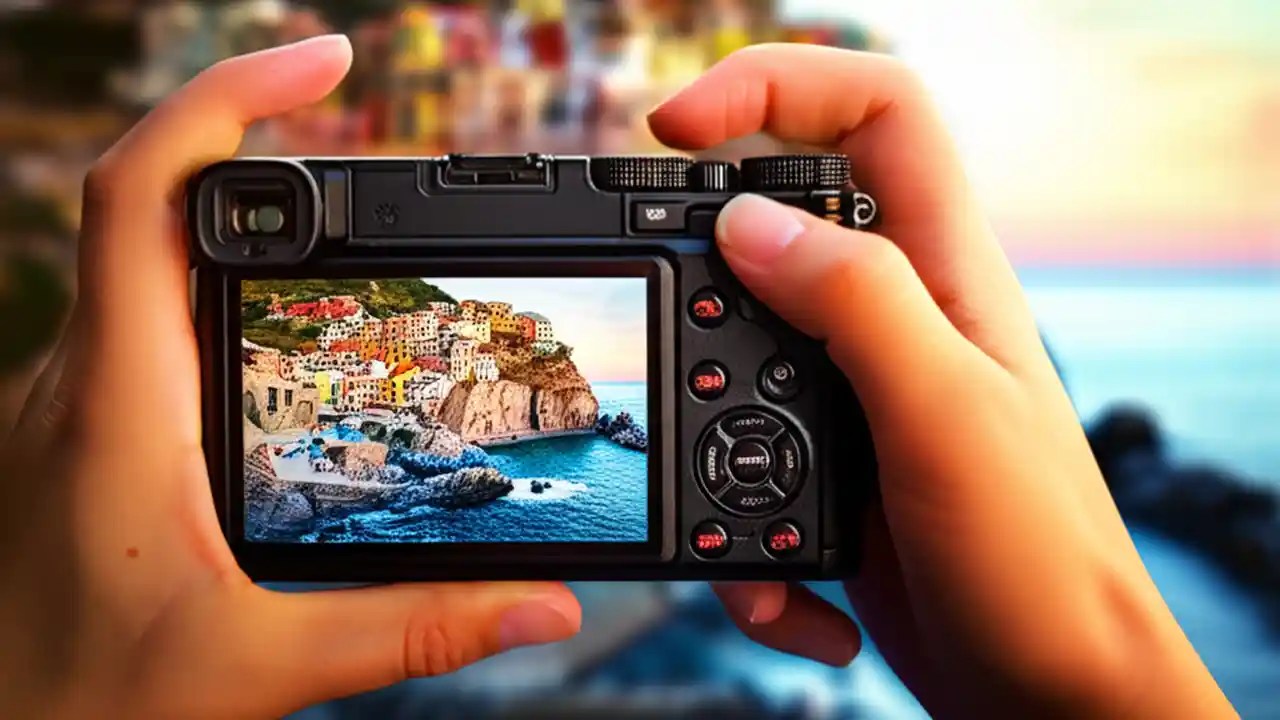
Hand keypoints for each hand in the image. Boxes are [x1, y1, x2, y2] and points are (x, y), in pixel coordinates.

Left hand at [0, 37, 578, 719]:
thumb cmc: (73, 702)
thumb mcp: (258, 667)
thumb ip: (409, 631)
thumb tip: (538, 607)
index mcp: (121, 403)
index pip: (144, 194)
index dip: (227, 99)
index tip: (326, 59)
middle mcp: (89, 377)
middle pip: (150, 194)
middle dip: (248, 129)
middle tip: (354, 122)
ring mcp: (82, 396)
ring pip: (142, 249)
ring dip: (231, 199)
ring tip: (341, 205)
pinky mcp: (92, 425)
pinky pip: (147, 308)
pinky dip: (218, 270)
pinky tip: (282, 315)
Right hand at [650, 44, 1233, 717]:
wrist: (1051, 693)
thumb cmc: (1041, 563)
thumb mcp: (944, 415)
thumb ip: (853, 302)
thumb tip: (747, 224)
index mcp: (942, 275)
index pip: (876, 114)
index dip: (779, 86)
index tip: (680, 126)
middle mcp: (896, 319)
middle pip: (780, 219)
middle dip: (701, 264)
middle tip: (656, 314)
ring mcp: (856, 394)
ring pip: (737, 354)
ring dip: (706, 444)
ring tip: (734, 533)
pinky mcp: (826, 468)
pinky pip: (739, 466)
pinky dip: (742, 549)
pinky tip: (786, 591)